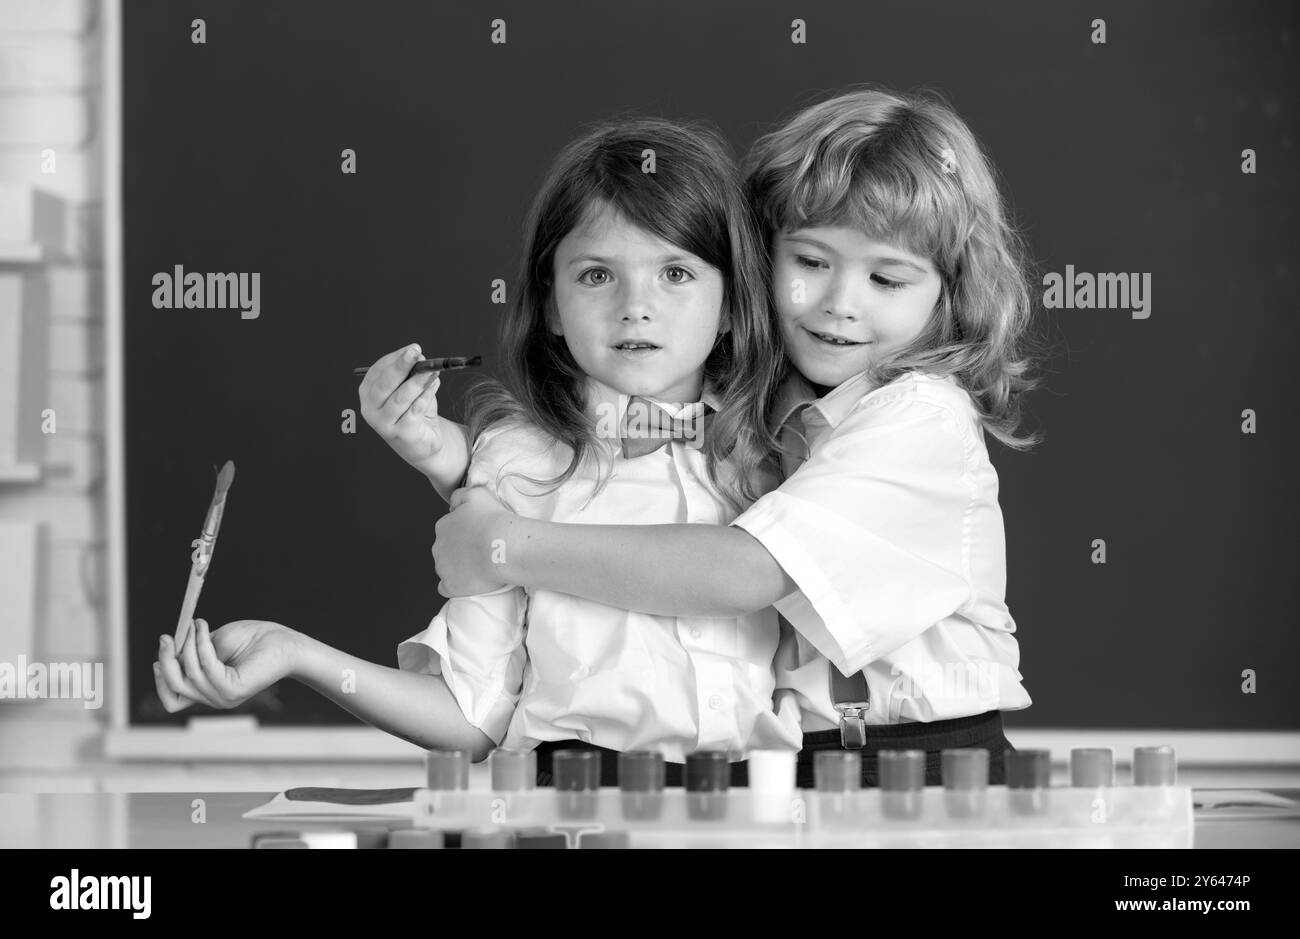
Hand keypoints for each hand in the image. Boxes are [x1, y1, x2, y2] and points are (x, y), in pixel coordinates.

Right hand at [153, 618, 297, 713]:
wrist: (285, 642)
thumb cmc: (253, 640)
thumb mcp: (214, 644)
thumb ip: (192, 652)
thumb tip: (167, 651)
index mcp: (209, 690)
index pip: (173, 699)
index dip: (161, 679)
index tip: (161, 654)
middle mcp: (214, 698)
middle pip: (174, 689)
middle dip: (166, 660)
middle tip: (166, 636)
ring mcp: (224, 697)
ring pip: (188, 675)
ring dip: (187, 646)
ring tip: (198, 624)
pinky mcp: (234, 690)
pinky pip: (206, 667)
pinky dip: (200, 646)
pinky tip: (204, 630)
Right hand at [358, 343, 444, 472]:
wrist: (423, 444)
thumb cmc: (415, 411)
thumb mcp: (411, 389)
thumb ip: (412, 374)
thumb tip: (420, 357)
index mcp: (368, 393)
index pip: (378, 371)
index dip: (395, 358)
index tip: (413, 348)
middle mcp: (370, 409)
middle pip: (385, 384)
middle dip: (401, 366)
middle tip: (416, 352)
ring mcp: (383, 424)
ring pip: (401, 397)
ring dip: (418, 380)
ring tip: (433, 370)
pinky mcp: (401, 434)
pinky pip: (415, 410)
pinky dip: (426, 395)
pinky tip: (435, 385)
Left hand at [433, 486, 512, 596]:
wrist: (506, 547)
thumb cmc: (495, 520)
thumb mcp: (477, 494)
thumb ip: (459, 496)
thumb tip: (453, 505)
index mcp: (443, 526)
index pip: (449, 530)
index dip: (465, 533)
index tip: (480, 535)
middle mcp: (438, 547)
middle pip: (446, 549)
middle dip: (460, 550)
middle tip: (482, 550)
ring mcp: (443, 568)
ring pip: (446, 568)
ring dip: (459, 567)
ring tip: (481, 566)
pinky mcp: (451, 586)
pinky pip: (447, 588)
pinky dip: (456, 585)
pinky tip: (469, 582)